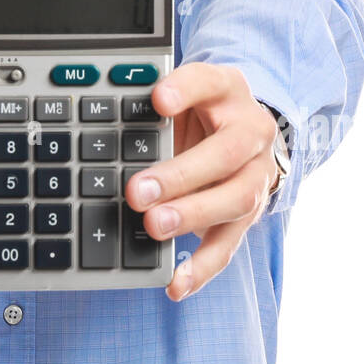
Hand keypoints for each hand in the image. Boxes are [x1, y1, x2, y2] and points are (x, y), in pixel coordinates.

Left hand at [125, 63, 282, 302]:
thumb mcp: (182, 94)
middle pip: (225, 153)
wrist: (245, 129)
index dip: (185, 90)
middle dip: (181, 175)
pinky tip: (175, 282)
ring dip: (192, 216)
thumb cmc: (201, 110)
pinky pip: (229, 243)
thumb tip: (106, 132)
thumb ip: (154, 108)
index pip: (209, 82)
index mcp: (228, 90)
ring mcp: (256, 174)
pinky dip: (201, 266)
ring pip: (235, 199)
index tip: (158, 100)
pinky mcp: (250, 214)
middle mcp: (251, 130)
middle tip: (138, 192)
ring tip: (154, 227)